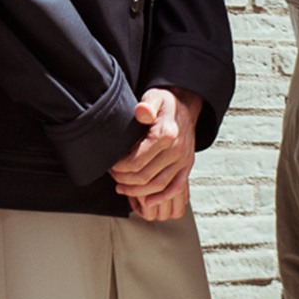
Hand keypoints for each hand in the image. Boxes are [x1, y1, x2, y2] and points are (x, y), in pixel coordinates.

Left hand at [110, 87, 201, 220]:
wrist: (186, 107)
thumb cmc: (166, 104)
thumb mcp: (154, 97)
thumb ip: (147, 105)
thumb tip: (142, 112)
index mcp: (166, 135)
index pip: (137, 160)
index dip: (120, 167)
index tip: (111, 166)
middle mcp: (177, 150)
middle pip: (145, 176)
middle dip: (125, 180)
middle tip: (113, 177)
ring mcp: (183, 161)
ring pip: (157, 185)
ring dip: (137, 191)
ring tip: (122, 188)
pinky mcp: (186, 167)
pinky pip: (176, 188)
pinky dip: (161, 197)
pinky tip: (147, 201)